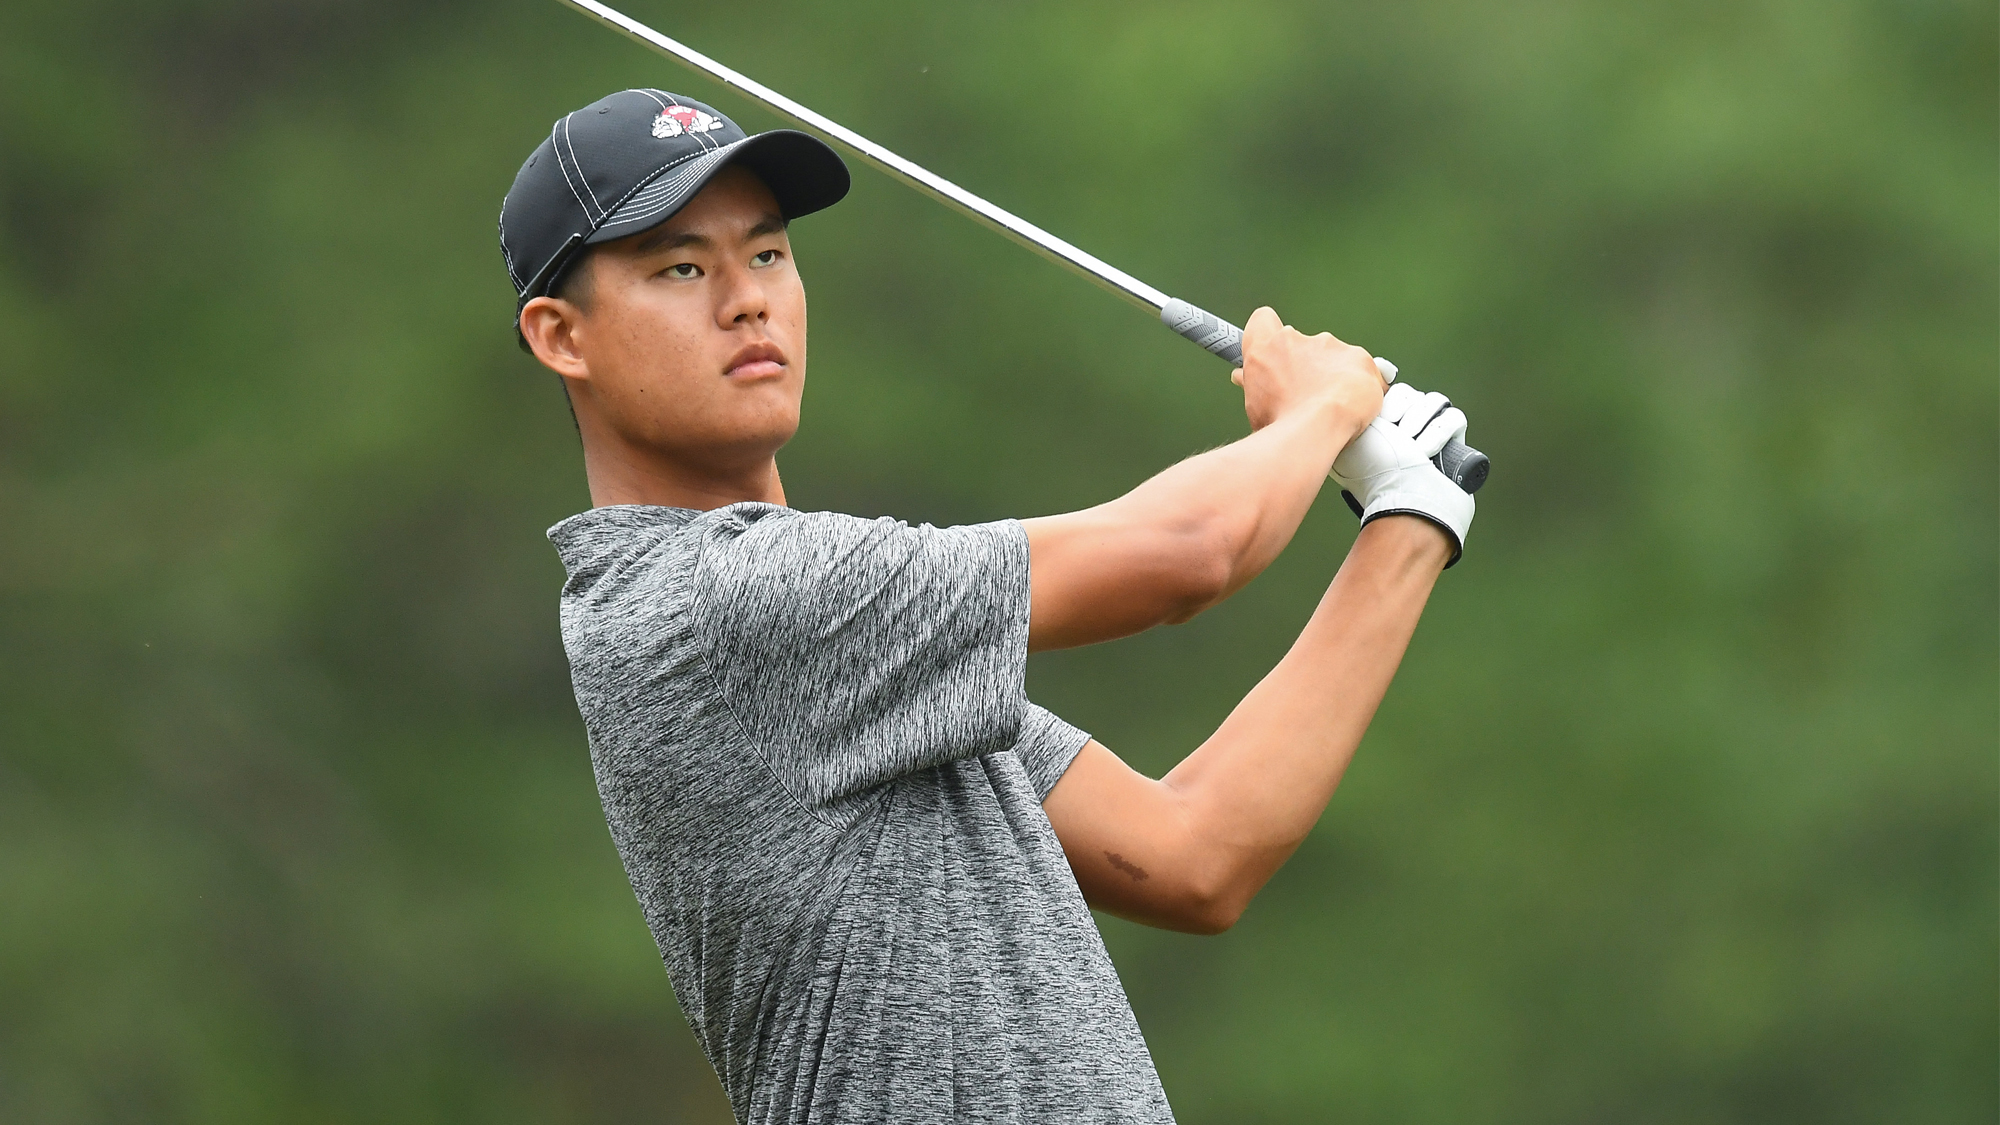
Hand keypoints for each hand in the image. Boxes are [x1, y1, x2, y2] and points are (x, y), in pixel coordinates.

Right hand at [1231, 307, 1384, 440]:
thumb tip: (1243, 377)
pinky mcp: (1358, 357)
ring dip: (1334, 376)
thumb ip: (1254, 385)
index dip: (1268, 333)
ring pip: (1333, 357)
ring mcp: (1328, 345)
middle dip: (1306, 365)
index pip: (1262, 320)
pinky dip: (1361, 386)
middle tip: (1307, 394)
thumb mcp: (1256, 407)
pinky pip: (1362, 370)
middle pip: (1301, 345)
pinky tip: (1356, 406)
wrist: (1314, 431)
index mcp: (1265, 349)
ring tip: (1334, 406)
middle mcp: (1295, 340)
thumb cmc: (1281, 425)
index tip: (1273, 352)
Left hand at [1331, 382, 1475, 565]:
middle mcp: (1407, 425)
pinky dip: (1439, 430)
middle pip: (1413, 392)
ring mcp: (1433, 433)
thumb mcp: (1345, 439)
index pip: (1390, 389)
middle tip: (1394, 430)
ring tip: (1409, 443)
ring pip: (1435, 401)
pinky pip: (1454, 418)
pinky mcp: (1455, 442)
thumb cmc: (1370, 475)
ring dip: (1420, 419)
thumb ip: (1336, 414)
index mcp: (1381, 422)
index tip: (1381, 415)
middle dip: (1403, 408)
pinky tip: (1425, 449)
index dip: (1387, 397)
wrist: (1401, 503)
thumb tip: (1345, 386)